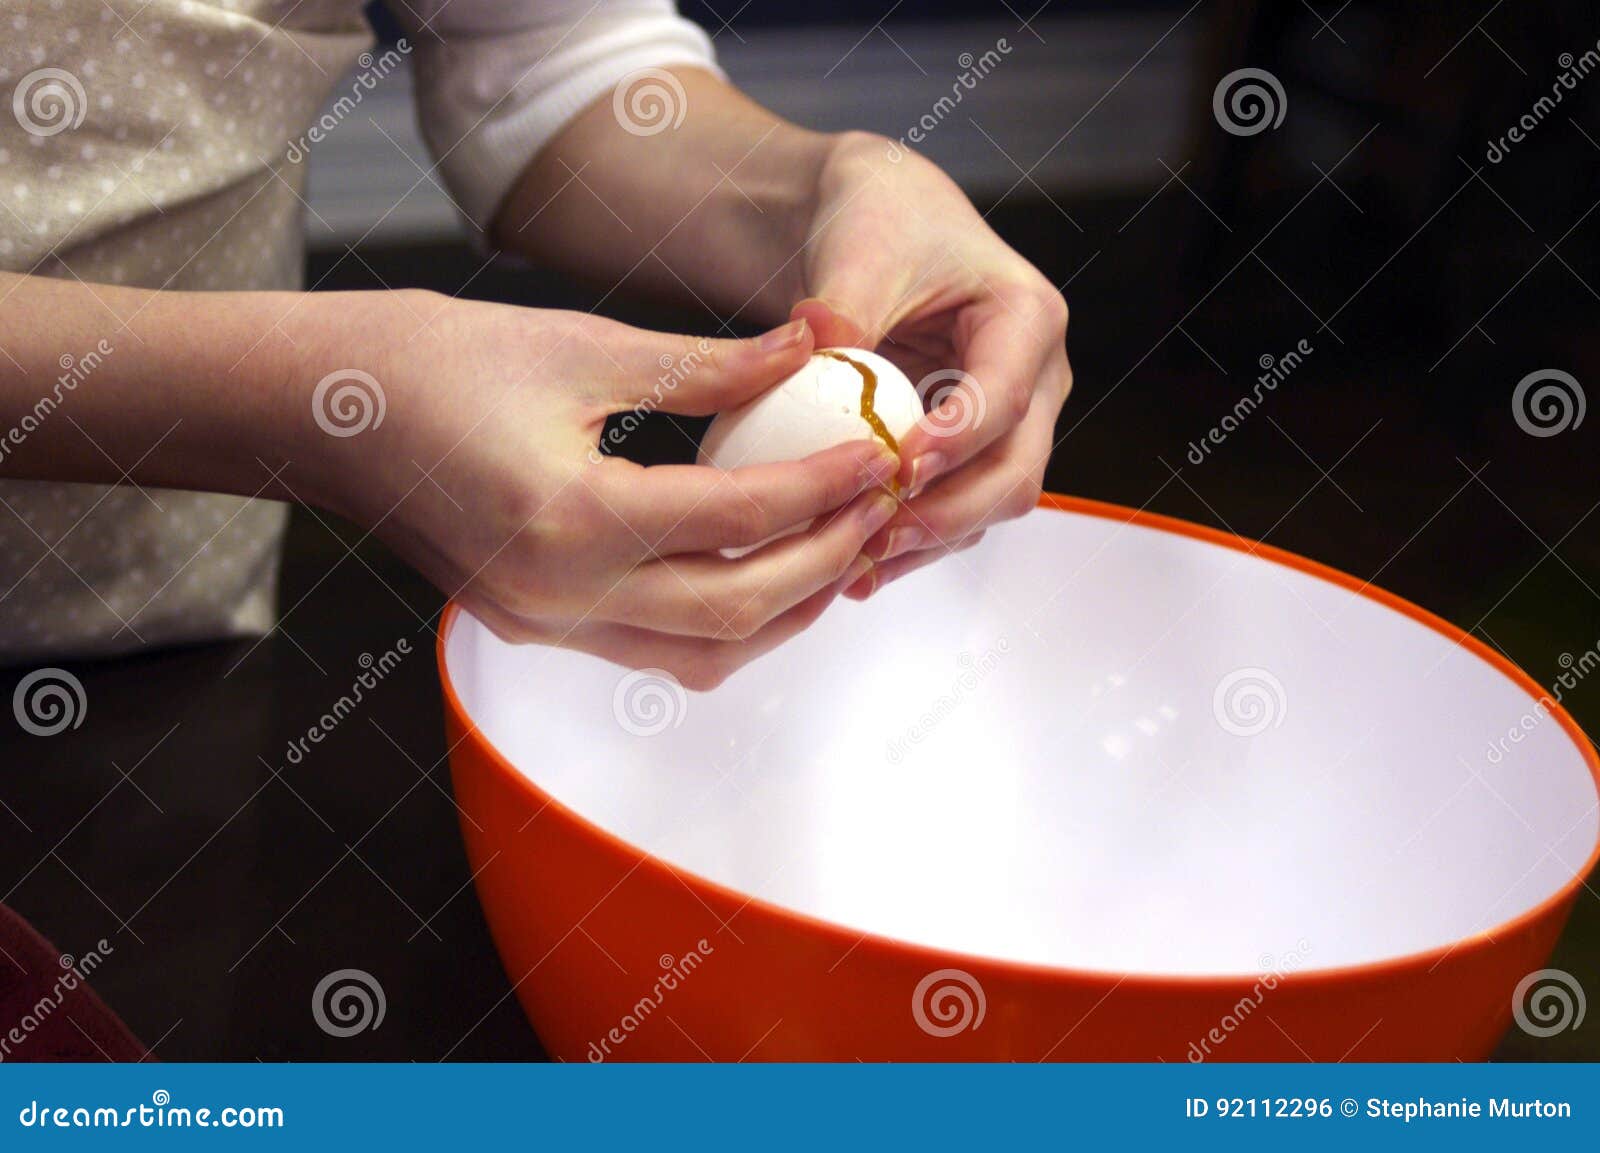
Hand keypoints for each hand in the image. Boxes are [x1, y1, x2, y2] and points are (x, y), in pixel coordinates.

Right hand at [288, 293, 898, 687]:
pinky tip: (758, 568)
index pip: (736, 518)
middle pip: (736, 610)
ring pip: (702, 652)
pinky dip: (723, 620)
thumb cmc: (437, 361)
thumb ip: (708, 367)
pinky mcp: (535, 629)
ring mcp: (543, 626)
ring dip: (782, 612)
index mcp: (570, 517)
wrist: (326, 411)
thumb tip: (807, 352)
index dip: (823, 488)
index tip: (880, 458)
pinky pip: (654, 649)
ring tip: (837, 547)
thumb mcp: (584, 347)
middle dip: (825, 562)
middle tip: (879, 510)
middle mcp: (559, 596)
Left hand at [788, 133, 1072, 597]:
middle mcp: (1036, 378)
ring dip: (927, 540)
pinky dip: (911, 538)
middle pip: (1014, 470)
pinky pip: (955, 509)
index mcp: (1026, 318)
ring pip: (989, 504)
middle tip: (876, 535)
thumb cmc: (881, 222)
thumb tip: (818, 345)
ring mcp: (1011, 422)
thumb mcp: (860, 249)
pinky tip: (854, 563)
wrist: (876, 226)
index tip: (901, 468)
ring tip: (858, 566)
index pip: (1005, 397)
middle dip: (947, 513)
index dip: (959, 442)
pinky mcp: (974, 452)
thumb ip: (844, 303)